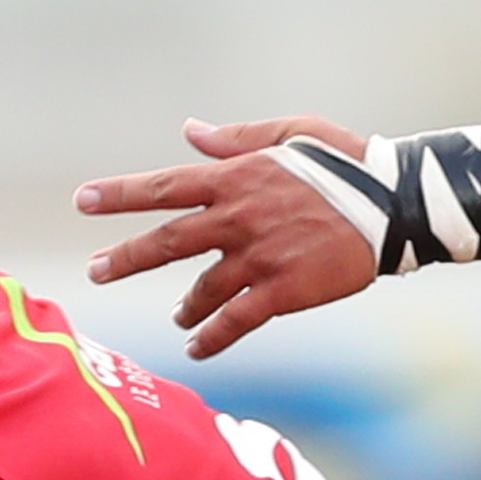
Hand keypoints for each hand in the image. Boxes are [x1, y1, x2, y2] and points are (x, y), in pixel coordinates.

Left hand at [72, 116, 375, 353]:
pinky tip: (196, 349)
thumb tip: (190, 130)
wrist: (398, 204)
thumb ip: (236, 137)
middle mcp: (239, 217)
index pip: (164, 186)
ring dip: (183, 305)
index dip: (119, 194)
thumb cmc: (347, 161)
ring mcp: (259, 257)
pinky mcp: (284, 291)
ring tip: (176, 315)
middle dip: (126, 258)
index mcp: (237, 177)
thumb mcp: (292, 133)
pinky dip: (212, 337)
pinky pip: (236, 321)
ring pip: (201, 289)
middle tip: (96, 271)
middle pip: (167, 242)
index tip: (82, 201)